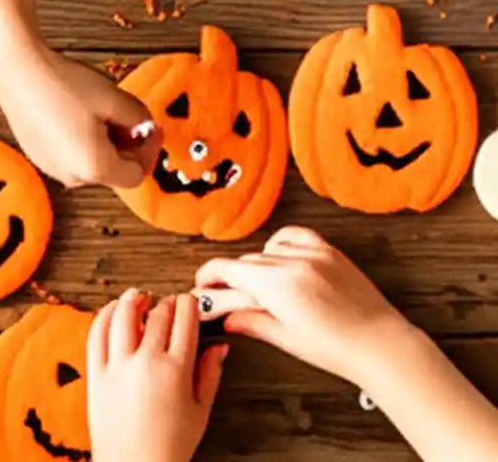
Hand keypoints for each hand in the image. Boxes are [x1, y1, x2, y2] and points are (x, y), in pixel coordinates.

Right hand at [0, 39, 161, 187]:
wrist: (16, 70)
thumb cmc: (62, 84)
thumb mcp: (115, 98)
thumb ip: (139, 119)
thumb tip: (145, 128)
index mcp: (94, 167)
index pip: (136, 175)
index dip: (149, 151)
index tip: (150, 127)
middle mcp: (70, 177)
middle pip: (113, 171)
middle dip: (125, 145)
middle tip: (125, 114)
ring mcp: (50, 168)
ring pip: (91, 163)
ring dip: (104, 142)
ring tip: (98, 110)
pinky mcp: (37, 156)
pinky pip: (70, 156)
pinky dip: (81, 141)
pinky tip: (75, 113)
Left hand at [88, 290, 225, 461]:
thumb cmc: (169, 444)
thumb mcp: (201, 411)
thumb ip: (210, 373)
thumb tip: (219, 346)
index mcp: (176, 370)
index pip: (184, 319)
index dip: (188, 303)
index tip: (189, 302)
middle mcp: (145, 362)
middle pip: (157, 314)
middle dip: (166, 302)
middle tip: (169, 303)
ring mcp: (117, 366)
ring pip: (122, 315)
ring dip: (132, 300)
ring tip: (139, 297)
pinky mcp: (95, 373)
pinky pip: (96, 334)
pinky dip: (104, 315)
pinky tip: (112, 310)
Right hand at [194, 226, 415, 386]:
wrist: (381, 344)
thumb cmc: (338, 348)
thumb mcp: (285, 338)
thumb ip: (251, 322)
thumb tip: (227, 318)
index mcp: (278, 285)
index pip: (228, 269)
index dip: (209, 275)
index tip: (203, 284)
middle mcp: (294, 263)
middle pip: (246, 261)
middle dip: (233, 277)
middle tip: (228, 294)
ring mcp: (313, 254)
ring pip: (268, 249)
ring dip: (258, 264)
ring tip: (262, 286)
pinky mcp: (330, 253)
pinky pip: (295, 236)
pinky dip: (282, 244)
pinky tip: (281, 258)